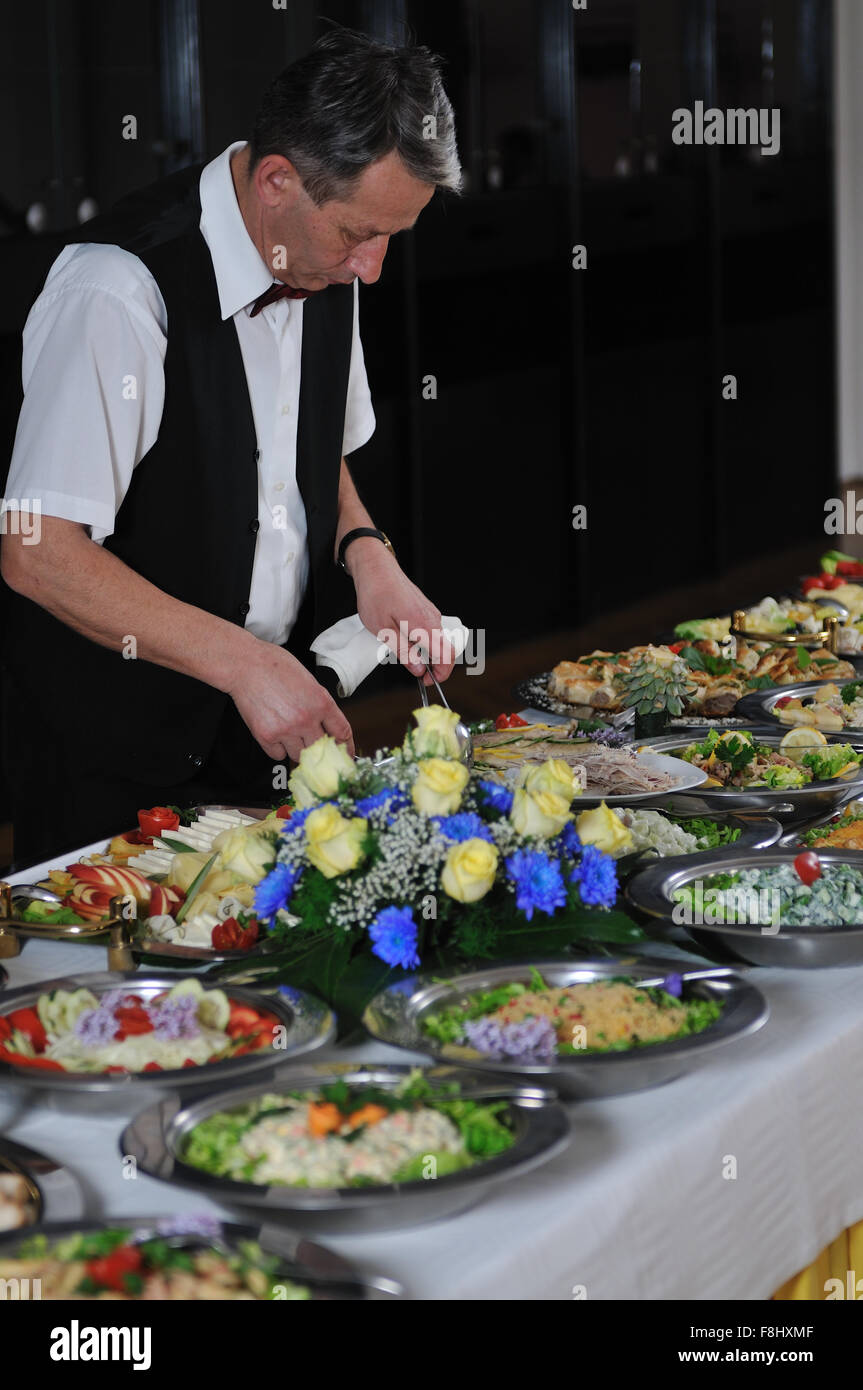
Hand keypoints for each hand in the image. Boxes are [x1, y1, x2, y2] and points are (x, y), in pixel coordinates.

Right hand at [229, 640, 353, 761]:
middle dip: (318, 748)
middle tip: (311, 742)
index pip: (342, 733)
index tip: (345, 752)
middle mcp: (306, 719)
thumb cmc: (275, 666)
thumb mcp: (310, 681)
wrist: (245, 664)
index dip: (346, 746)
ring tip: (288, 731)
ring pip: (299, 756)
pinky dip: (278, 748)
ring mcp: (286, 730)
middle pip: (321, 750)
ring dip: (297, 748)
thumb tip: (328, 726)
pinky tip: (275, 733)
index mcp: (321, 703)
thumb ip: (320, 704)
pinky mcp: (266, 736)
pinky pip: (278, 755)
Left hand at [349, 540, 454, 682]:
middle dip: (434, 665)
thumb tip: (419, 670)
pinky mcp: (427, 609)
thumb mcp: (383, 631)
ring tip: (403, 650)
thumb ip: (404, 652)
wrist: (376, 568)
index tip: (427, 680)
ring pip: (439, 641)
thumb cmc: (376, 595)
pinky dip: (424, 640)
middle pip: (446, 650)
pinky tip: (405, 637)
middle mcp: (433, 618)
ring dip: (427, 652)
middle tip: (413, 669)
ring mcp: (432, 612)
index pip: (447, 656)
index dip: (441, 673)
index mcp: (424, 625)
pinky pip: (432, 630)